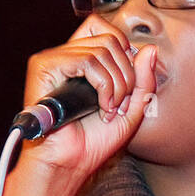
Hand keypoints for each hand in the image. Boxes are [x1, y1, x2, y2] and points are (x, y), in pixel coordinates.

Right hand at [15, 16, 157, 190]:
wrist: (71, 163)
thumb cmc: (94, 141)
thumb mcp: (132, 110)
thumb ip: (144, 80)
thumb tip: (150, 48)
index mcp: (84, 59)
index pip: (111, 32)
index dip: (128, 56)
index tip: (126, 90)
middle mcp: (68, 55)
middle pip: (111, 39)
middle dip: (126, 76)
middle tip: (119, 106)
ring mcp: (55, 59)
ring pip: (102, 50)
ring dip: (116, 85)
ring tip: (109, 110)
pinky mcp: (44, 66)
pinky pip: (86, 60)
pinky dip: (102, 85)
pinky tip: (100, 107)